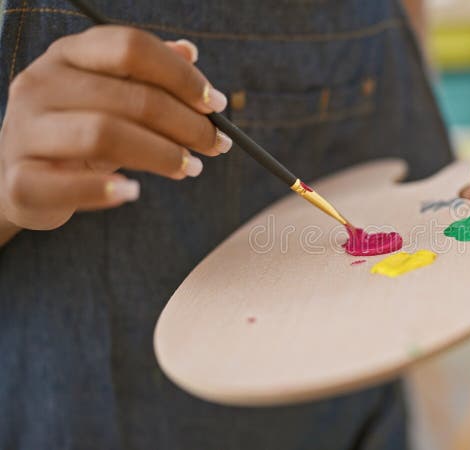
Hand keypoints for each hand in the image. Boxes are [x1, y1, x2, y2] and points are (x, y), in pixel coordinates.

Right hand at [0, 26, 231, 230]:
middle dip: (186, 123)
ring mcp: (25, 132)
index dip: (182, 76)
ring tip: (190, 167)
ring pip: (104, 135)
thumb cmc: (79, 131)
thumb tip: (190, 52)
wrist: (22, 177)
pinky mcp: (20, 180)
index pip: (131, 47)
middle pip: (130, 98)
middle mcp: (40, 85)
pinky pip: (68, 185)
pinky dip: (107, 190)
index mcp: (67, 55)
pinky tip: (133, 192)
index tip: (215, 104)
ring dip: (161, 155)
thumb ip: (148, 74)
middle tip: (216, 144)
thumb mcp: (112, 95)